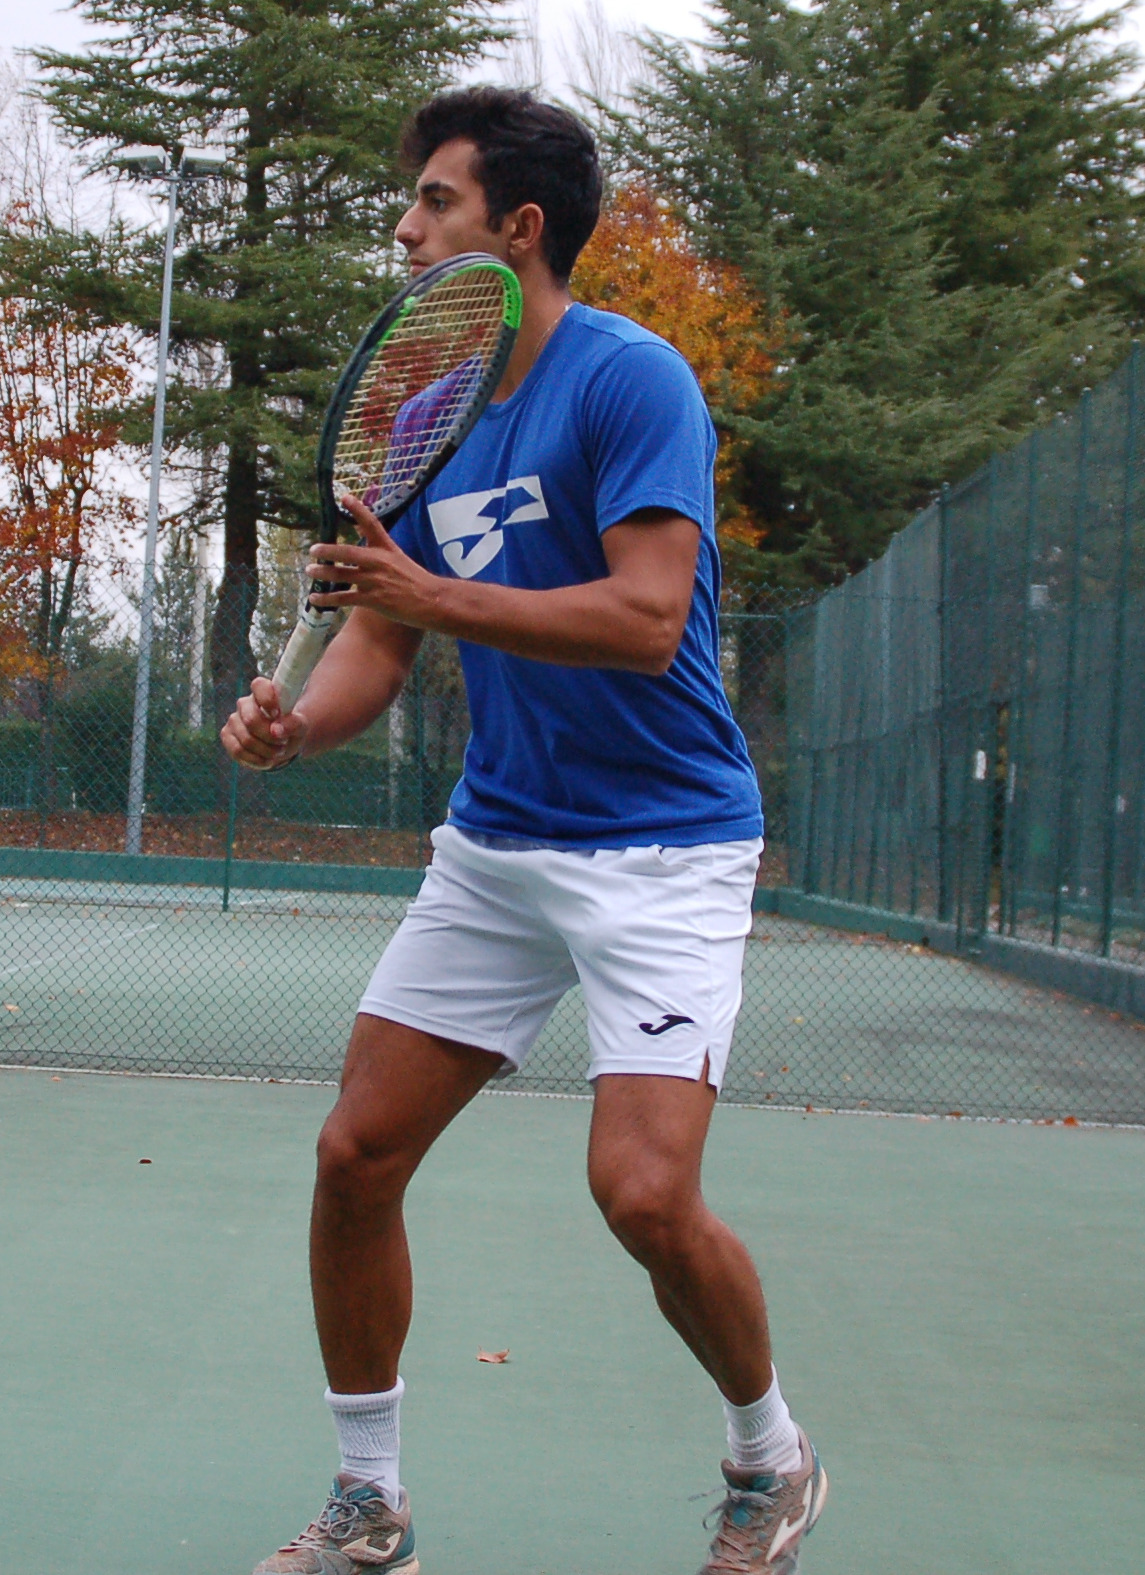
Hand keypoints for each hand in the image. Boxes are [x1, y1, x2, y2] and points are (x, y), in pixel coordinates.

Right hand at [220, 676, 309, 770]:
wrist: (282, 743)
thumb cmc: (290, 729)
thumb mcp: (300, 726)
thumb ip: (293, 724)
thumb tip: (276, 730)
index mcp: (263, 693)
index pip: (259, 686)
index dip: (267, 700)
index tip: (278, 714)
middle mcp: (245, 704)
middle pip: (251, 720)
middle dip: (270, 737)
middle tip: (283, 742)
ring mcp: (234, 720)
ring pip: (246, 739)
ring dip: (266, 751)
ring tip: (278, 751)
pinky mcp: (227, 736)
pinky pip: (238, 750)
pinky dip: (256, 759)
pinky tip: (267, 759)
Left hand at [306, 494, 438, 624]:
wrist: (432, 601)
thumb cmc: (419, 583)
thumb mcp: (401, 561)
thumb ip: (382, 555)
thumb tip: (366, 551)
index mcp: (387, 549)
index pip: (371, 523)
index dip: (357, 509)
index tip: (344, 497)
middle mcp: (378, 561)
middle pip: (347, 552)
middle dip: (328, 550)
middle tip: (313, 549)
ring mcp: (374, 580)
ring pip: (341, 575)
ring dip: (323, 573)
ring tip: (309, 571)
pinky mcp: (372, 599)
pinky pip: (343, 598)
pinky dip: (327, 599)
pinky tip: (315, 599)